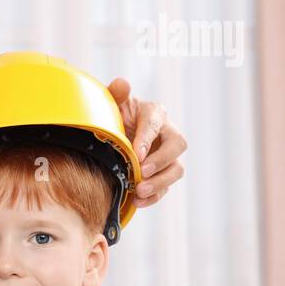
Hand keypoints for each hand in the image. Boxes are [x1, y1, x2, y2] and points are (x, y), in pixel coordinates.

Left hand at [107, 78, 187, 206]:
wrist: (107, 137)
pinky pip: (165, 187)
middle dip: (161, 160)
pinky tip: (138, 201)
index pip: (155, 122)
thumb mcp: (109, 103)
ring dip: (160, 182)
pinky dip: (154, 196)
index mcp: (153, 112)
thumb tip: (122, 83)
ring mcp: (166, 155)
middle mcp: (166, 133)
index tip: (136, 152)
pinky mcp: (161, 173)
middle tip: (141, 172)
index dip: (147, 137)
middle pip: (177, 145)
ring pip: (176, 168)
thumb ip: (115, 93)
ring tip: (139, 191)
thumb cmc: (110, 116)